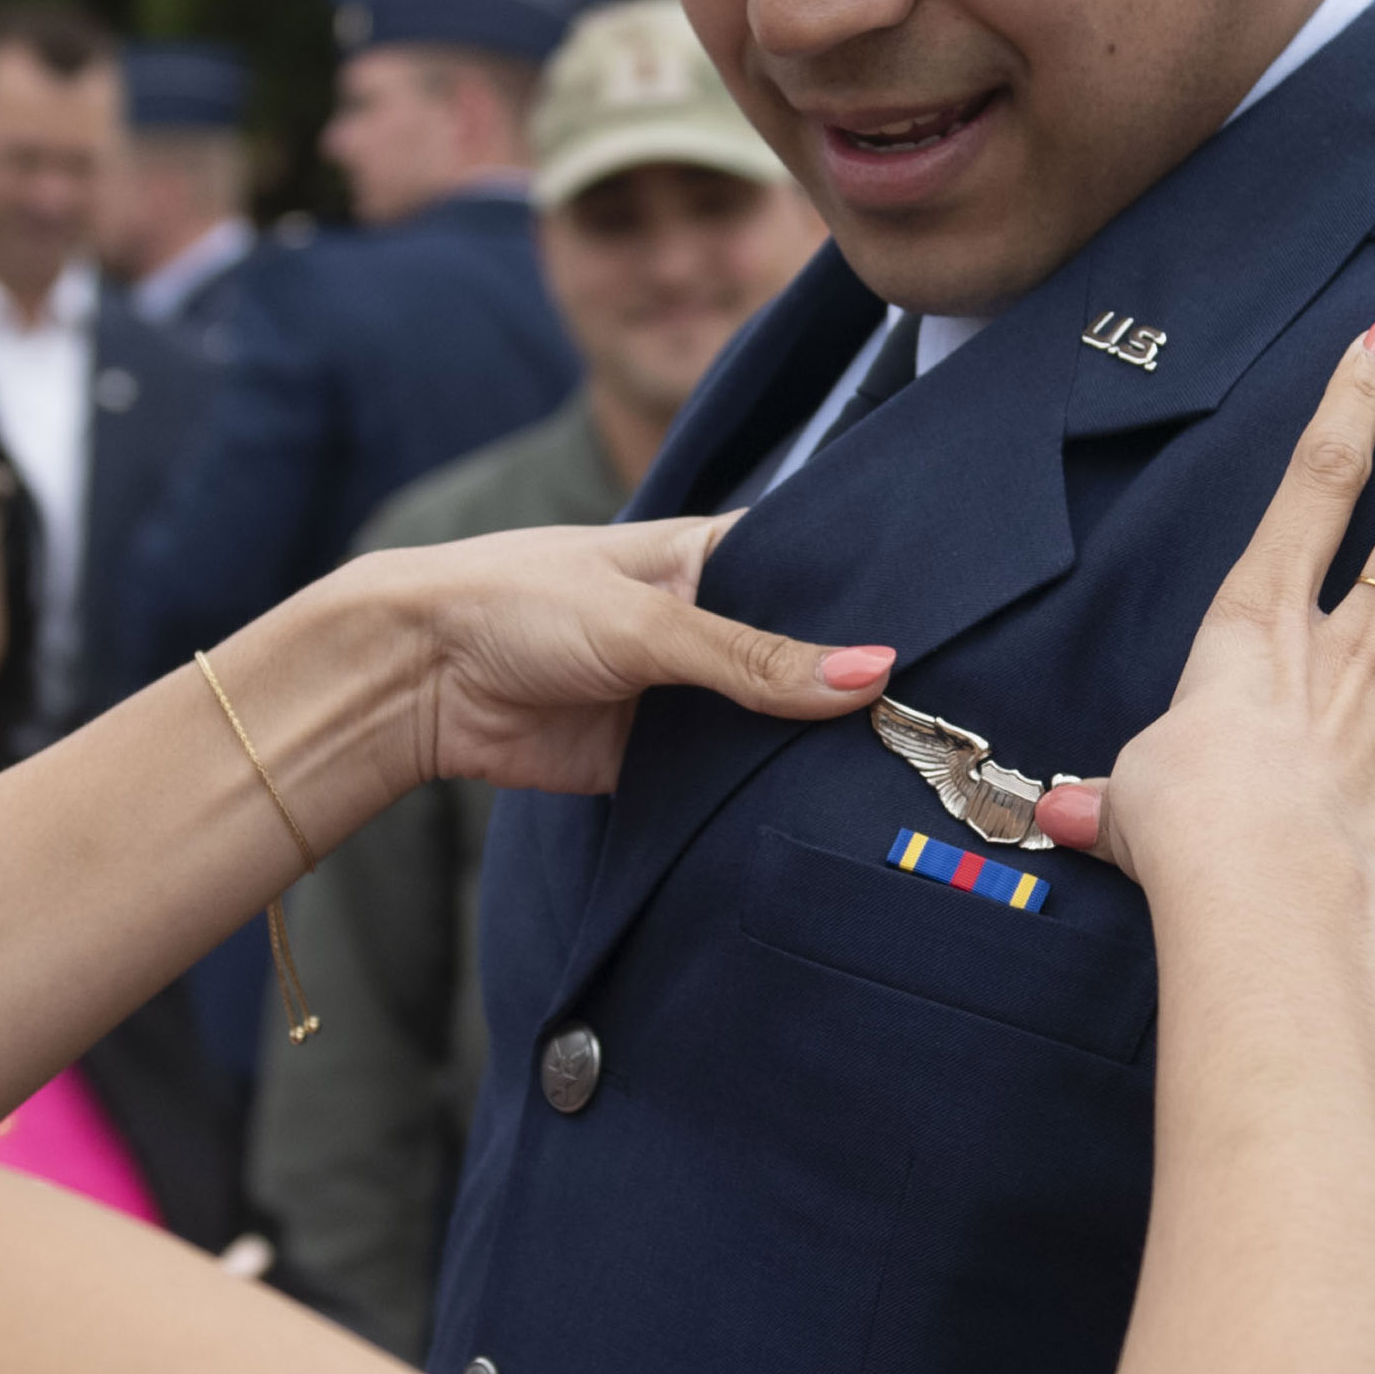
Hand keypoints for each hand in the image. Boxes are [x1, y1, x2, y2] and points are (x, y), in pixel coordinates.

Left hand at [333, 516, 893, 801]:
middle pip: (802, 663)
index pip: (814, 574)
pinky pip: (722, 785)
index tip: (958, 639)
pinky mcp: (653, 762)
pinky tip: (824, 815)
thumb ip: (754, 658)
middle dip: (853, 695)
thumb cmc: (516, 603)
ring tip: (906, 777)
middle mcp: (706, 625)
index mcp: (709, 558)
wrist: (416, 678)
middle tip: (948, 728)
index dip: (874, 607)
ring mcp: (682, 698)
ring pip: (770, 730)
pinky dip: (757, 800)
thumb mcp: (645, 622)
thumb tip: (874, 674)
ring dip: (810, 753)